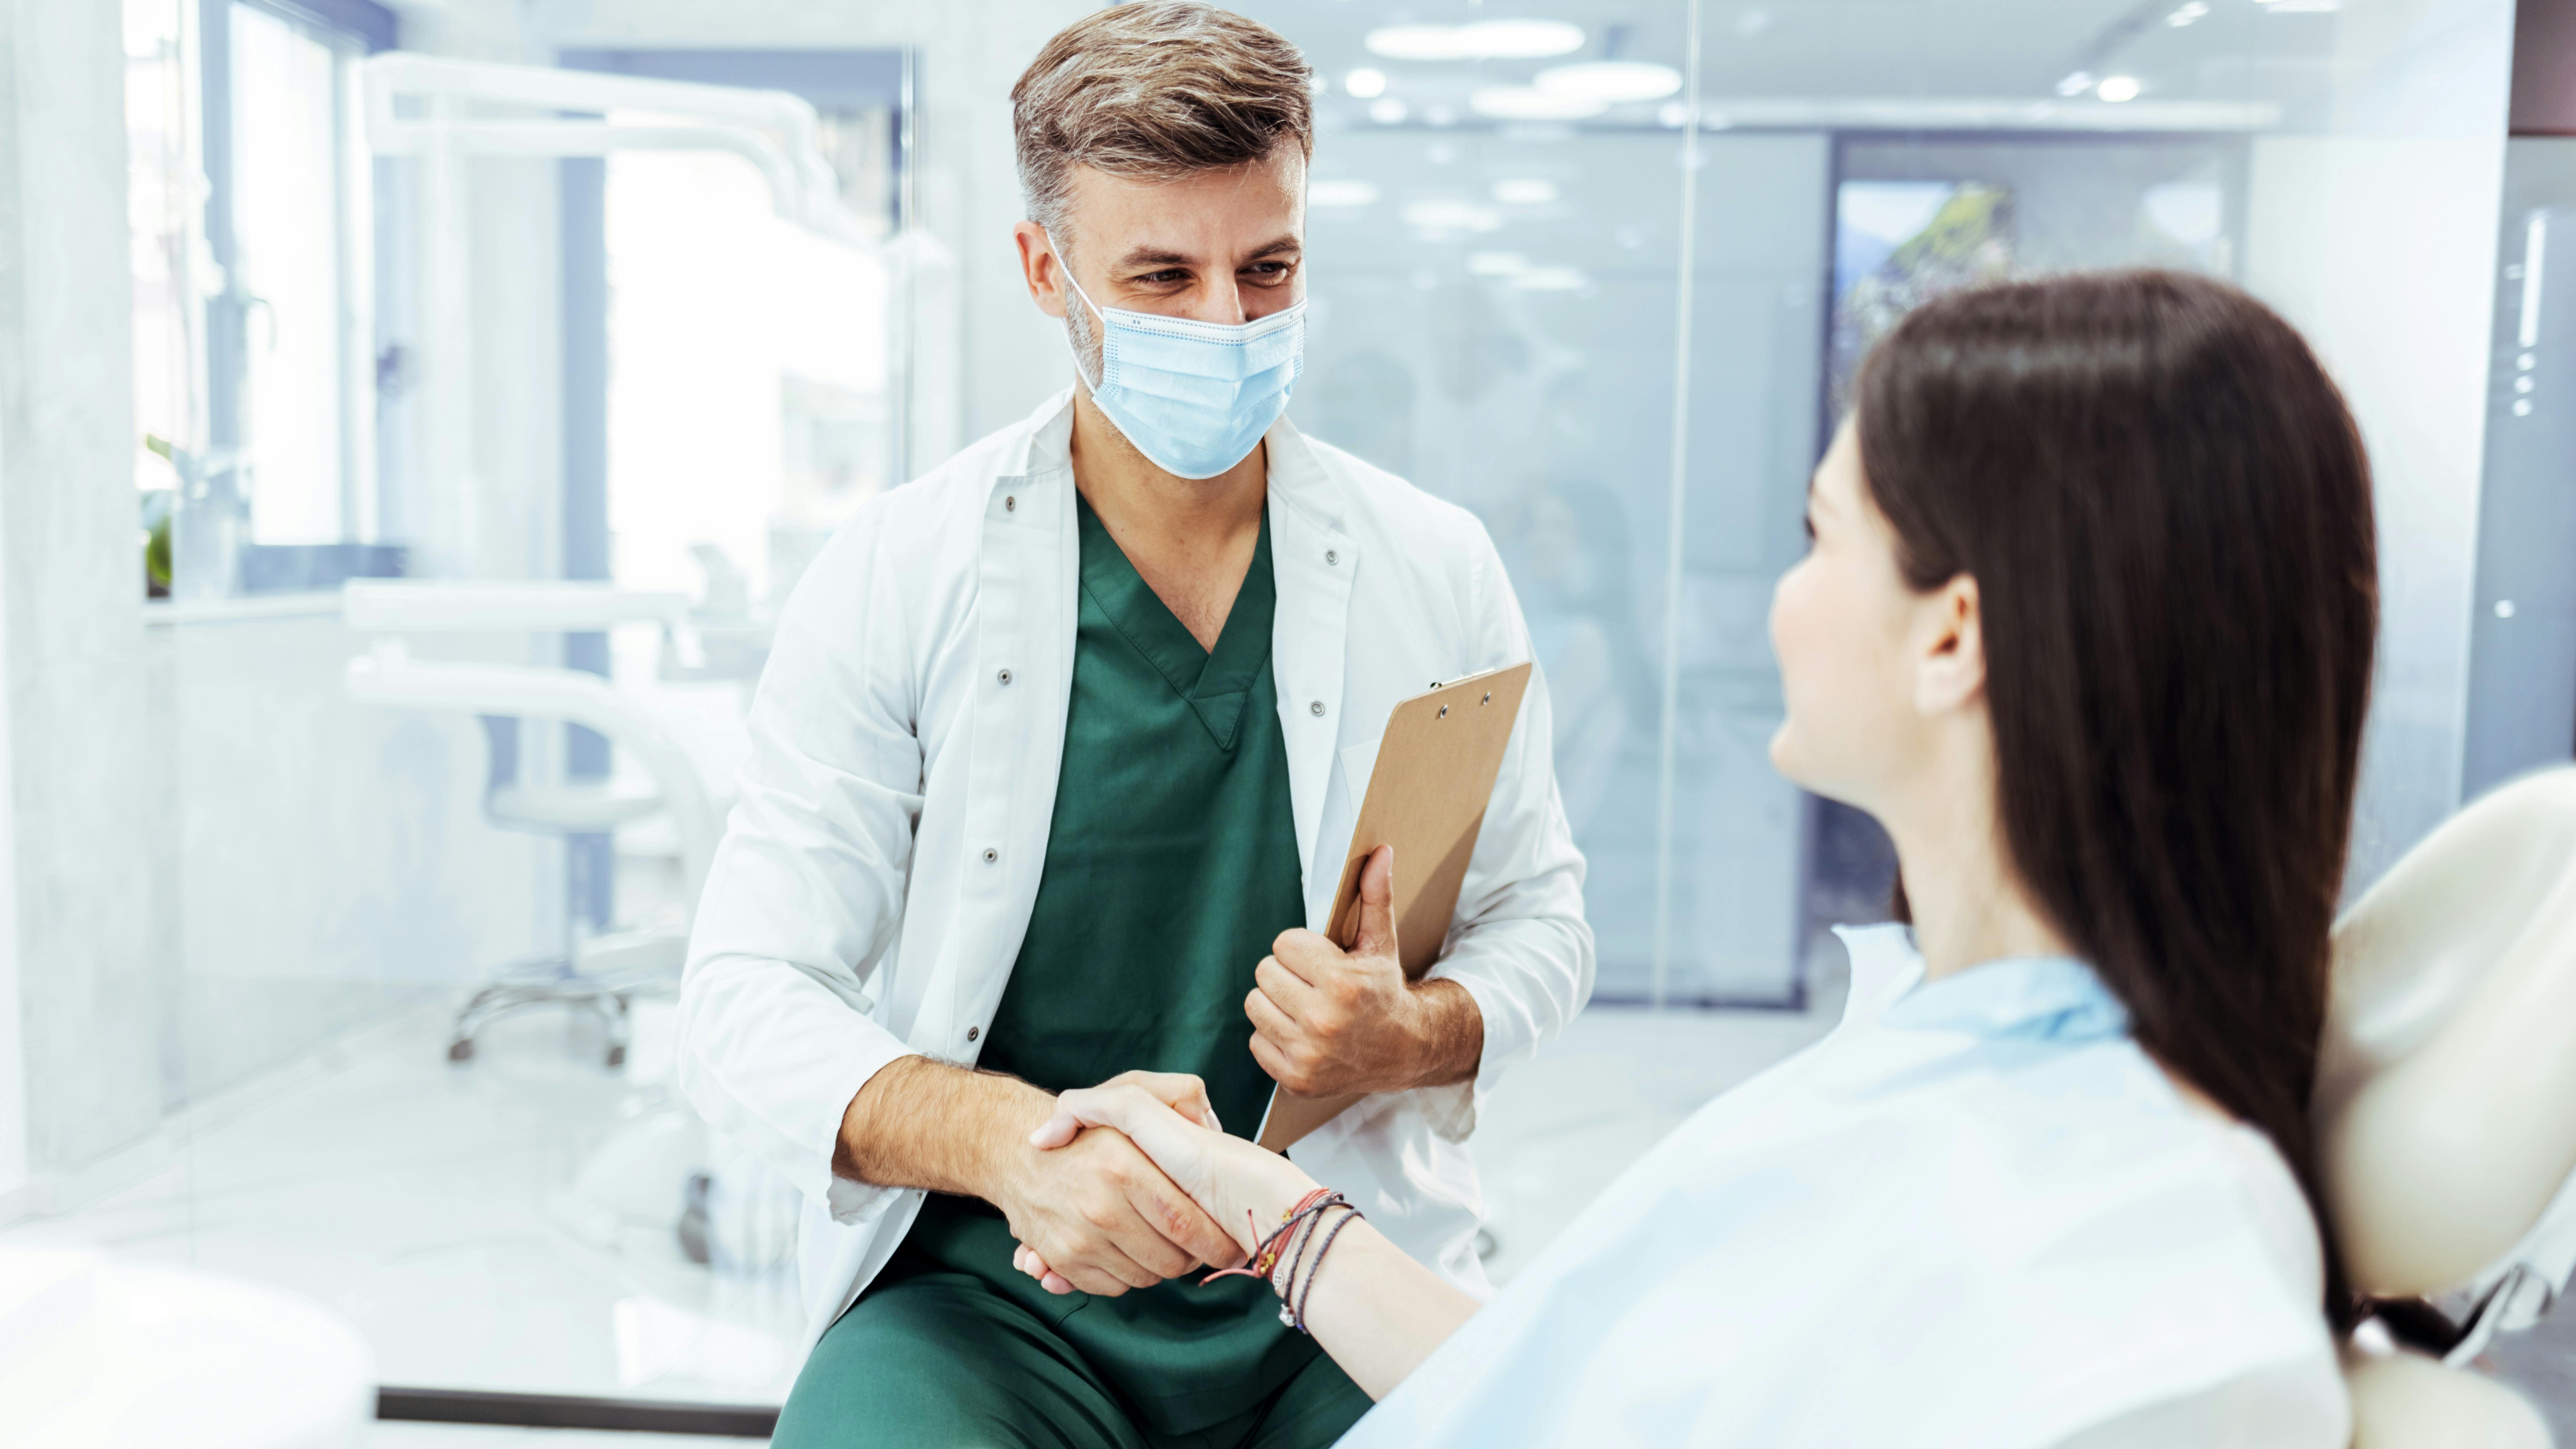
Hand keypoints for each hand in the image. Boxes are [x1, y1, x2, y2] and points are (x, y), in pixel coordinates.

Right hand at [981, 1070, 1239, 1297]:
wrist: (1014, 1152)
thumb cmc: (1088, 1130)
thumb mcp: (1132, 1096)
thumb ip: (1179, 1095)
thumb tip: (1211, 1121)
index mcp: (1122, 1165)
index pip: (1185, 1222)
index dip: (1215, 1240)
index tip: (1232, 1245)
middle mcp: (1099, 1206)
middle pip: (1171, 1258)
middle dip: (1195, 1260)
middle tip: (1203, 1249)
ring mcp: (1078, 1237)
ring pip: (1146, 1276)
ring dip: (1164, 1268)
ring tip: (1167, 1245)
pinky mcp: (1063, 1260)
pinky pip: (1115, 1286)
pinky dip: (1130, 1275)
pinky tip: (1132, 1250)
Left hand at [1250, 846, 1443, 1097]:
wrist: (1404, 1051)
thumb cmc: (1384, 991)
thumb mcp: (1380, 943)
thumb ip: (1375, 896)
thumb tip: (1379, 850)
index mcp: (1342, 983)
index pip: (1282, 944)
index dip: (1301, 949)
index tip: (1322, 960)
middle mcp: (1323, 1021)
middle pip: (1264, 972)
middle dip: (1286, 973)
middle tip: (1312, 983)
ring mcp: (1308, 1055)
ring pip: (1255, 1005)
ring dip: (1275, 1003)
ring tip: (1305, 1006)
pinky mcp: (1296, 1079)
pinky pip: (1256, 1041)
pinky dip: (1274, 1037)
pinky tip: (1303, 1034)